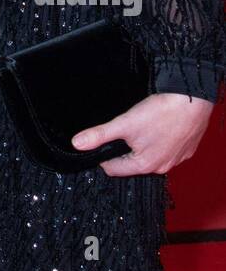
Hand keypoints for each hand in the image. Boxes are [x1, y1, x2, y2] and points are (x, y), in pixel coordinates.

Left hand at [71, 91, 213, 174]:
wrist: (192, 100)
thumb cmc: (161, 113)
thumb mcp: (124, 123)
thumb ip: (100, 135)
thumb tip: (77, 144)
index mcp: (144, 165)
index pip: (113, 169)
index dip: (103, 155)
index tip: (104, 141)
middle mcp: (162, 167)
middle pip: (132, 163)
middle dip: (124, 149)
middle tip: (123, 130)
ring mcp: (176, 159)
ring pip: (150, 156)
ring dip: (142, 144)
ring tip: (142, 125)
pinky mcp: (186, 149)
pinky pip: (167, 149)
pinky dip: (160, 140)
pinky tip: (159, 126)